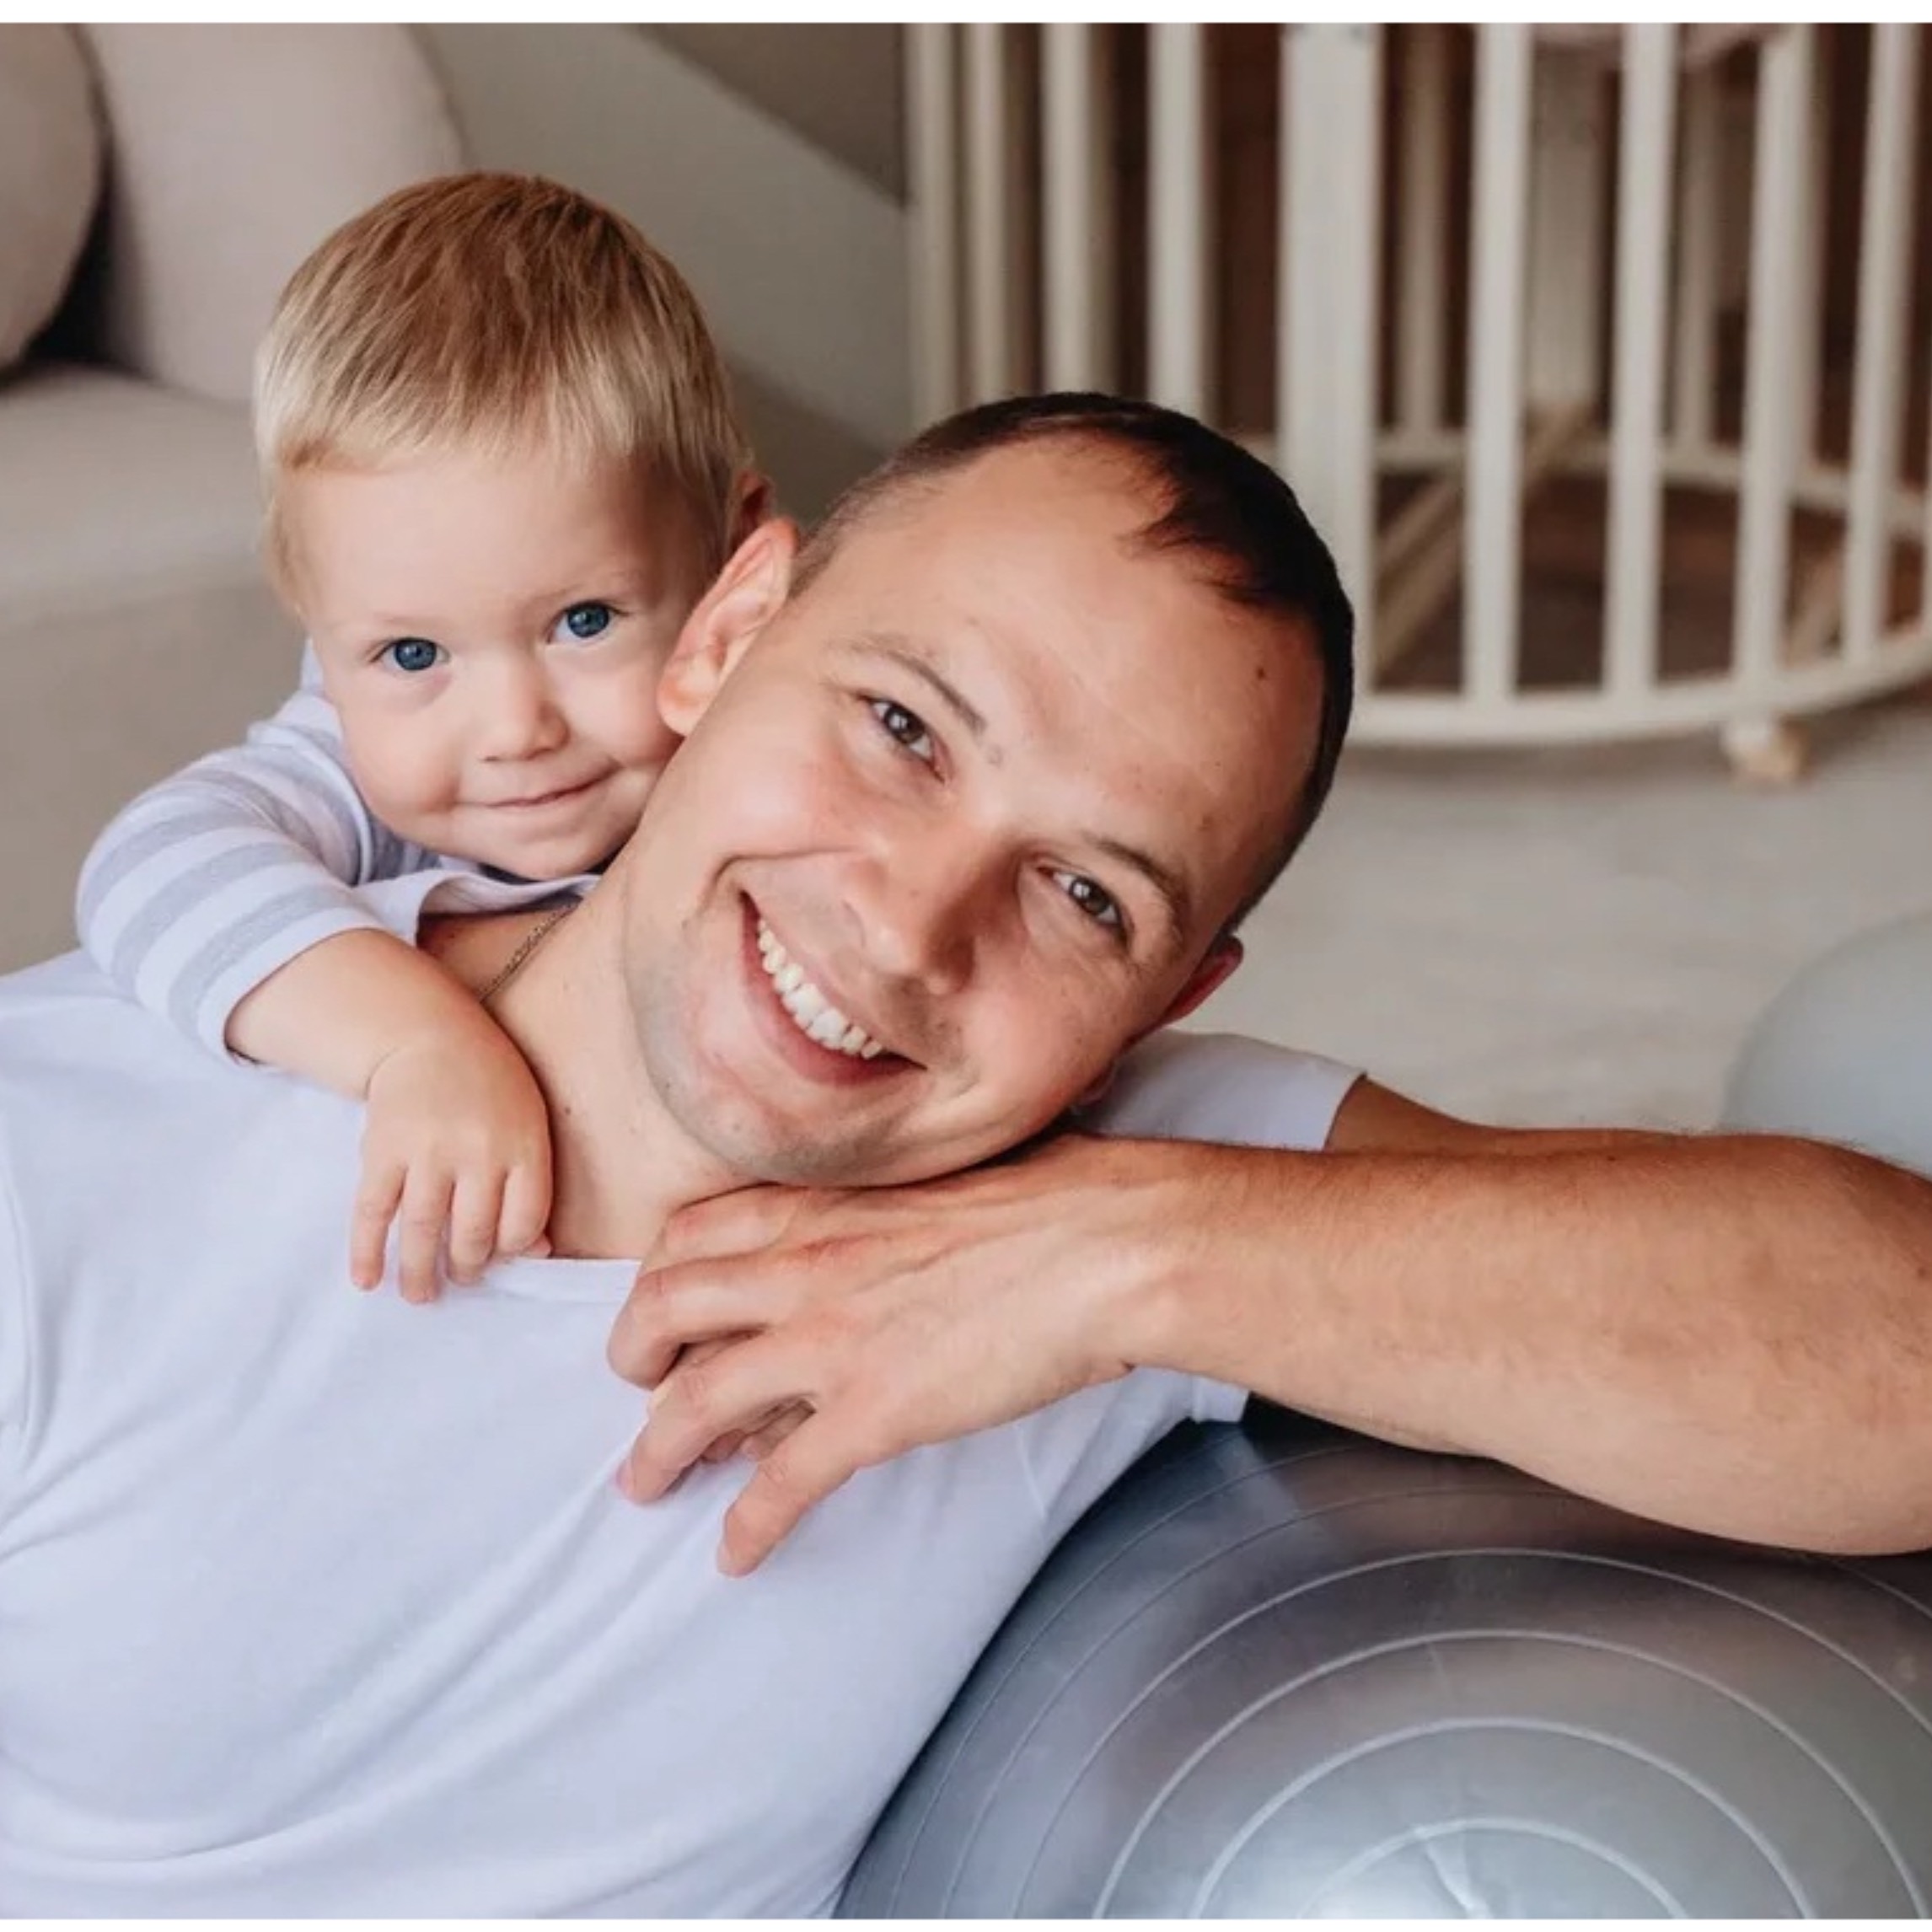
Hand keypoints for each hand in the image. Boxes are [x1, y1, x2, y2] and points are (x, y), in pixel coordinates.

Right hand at [354, 1030, 552, 1299]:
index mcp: (523, 1144)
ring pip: (422, 1228)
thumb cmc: (491, 1089)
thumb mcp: (529, 1125)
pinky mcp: (382, 1150)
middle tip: (459, 1280)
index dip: (514, 1249)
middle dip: (466, 1267)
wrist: (430, 1037)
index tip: (500, 1257)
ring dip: (418, 1272)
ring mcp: (426, 1151)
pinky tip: (366, 1280)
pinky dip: (366, 1251)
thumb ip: (532, 1185)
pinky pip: (372, 1211)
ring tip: (419, 1295)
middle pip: (473, 1232)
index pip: (524, 1219)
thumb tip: (538, 1252)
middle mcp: (477, 1151)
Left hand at [608, 1135, 1204, 1574]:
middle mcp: (805, 1264)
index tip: (664, 1305)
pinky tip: (735, 1555)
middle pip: (664, 1306)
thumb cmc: (1051, 1196)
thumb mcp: (942, 1181)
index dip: (661, 1274)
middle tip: (636, 1387)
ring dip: (657, 1449)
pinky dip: (749, 1524)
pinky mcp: (875, 1410)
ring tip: (644, 1485)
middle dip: (632, 1353)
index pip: (693, 1233)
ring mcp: (832, 1338)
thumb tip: (873, 1246)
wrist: (1108, 1242)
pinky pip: (784, 1481)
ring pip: (695, 1398)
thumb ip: (882, 1213)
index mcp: (823, 1202)